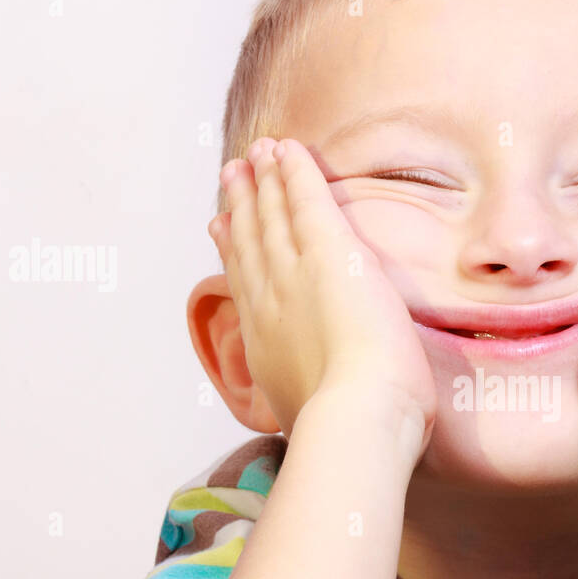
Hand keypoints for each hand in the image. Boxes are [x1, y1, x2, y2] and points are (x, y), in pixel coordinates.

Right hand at [211, 137, 438, 453]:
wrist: (356, 416)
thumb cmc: (347, 431)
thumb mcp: (307, 417)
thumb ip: (302, 404)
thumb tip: (303, 417)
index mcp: (266, 343)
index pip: (246, 285)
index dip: (233, 251)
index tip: (221, 228)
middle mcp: (269, 301)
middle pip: (251, 241)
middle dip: (242, 205)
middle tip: (232, 176)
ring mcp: (294, 273)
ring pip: (273, 215)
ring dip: (264, 181)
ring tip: (254, 155)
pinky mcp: (329, 251)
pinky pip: (306, 198)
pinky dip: (293, 171)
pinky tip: (285, 147)